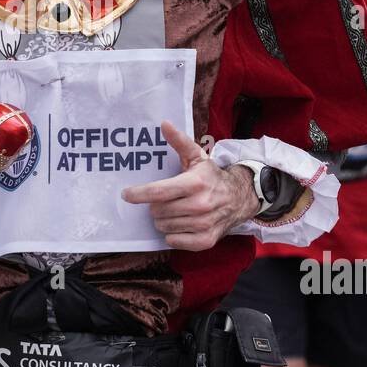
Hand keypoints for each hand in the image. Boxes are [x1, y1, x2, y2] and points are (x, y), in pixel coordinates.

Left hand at [120, 120, 257, 251]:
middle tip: (163, 200)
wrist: (239, 198)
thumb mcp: (197, 157)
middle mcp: (200, 205)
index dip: (138, 194)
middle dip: (155, 206)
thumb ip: (179, 141)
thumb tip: (164, 124)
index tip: (126, 194)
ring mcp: (203, 224)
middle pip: (157, 211)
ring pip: (164, 227)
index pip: (158, 192)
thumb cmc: (211, 176)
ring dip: (163, 220)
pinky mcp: (206, 240)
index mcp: (194, 183)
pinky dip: (173, 235)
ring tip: (174, 211)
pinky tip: (180, 224)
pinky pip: (174, 242)